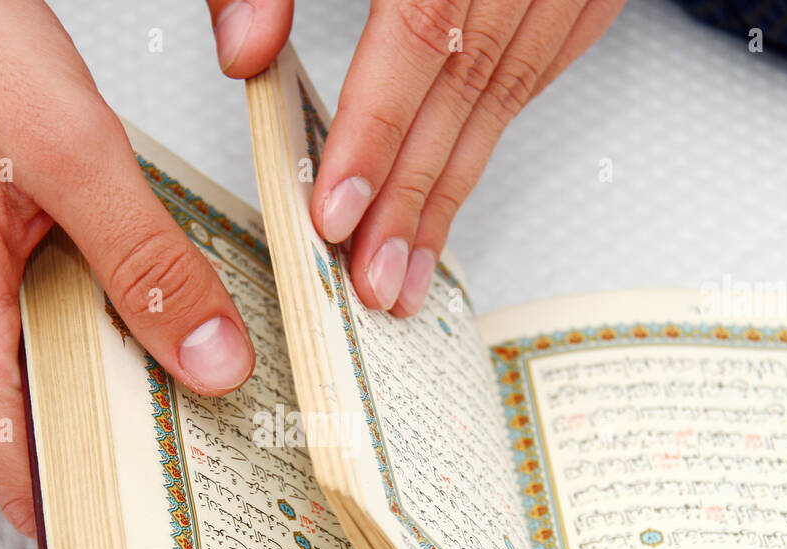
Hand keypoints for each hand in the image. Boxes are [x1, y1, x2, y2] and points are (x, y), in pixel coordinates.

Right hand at [0, 0, 264, 536]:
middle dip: (129, 437)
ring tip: (194, 361)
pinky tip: (132, 295)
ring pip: (35, 373)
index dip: (98, 521)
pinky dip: (79, 320)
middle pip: (40, 431)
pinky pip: (19, 324)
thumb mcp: (68, 153)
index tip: (172, 530)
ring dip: (109, 368)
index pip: (22, 484)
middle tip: (218, 432)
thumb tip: (210, 357)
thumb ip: (145, 263)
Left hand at [212, 0, 623, 315]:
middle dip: (415, 195)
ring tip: (411, 264)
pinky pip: (542, 71)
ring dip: (456, 187)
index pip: (419, 34)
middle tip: (374, 277)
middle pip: (468, 87)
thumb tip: (244, 46)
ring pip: (509, 94)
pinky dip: (493, 133)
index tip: (337, 208)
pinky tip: (459, 184)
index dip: (376, 130)